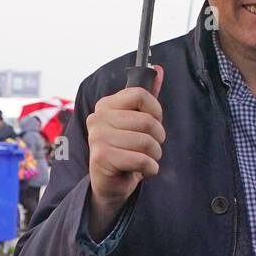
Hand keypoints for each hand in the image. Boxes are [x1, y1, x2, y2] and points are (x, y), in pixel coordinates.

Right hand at [86, 66, 165, 230]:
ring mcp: (97, 137)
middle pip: (148, 121)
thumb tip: (158, 69)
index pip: (140, 94)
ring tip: (145, 160)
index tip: (153, 125)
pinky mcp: (101, 156)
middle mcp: (98, 118)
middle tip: (150, 149)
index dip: (156, 111)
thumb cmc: (126, 152)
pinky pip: (141, 160)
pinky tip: (141, 172)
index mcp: (106, 105)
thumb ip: (146, 98)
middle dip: (158, 139)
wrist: (110, 186)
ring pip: (146, 141)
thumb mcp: (137, 123)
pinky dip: (150, 169)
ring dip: (154, 156)